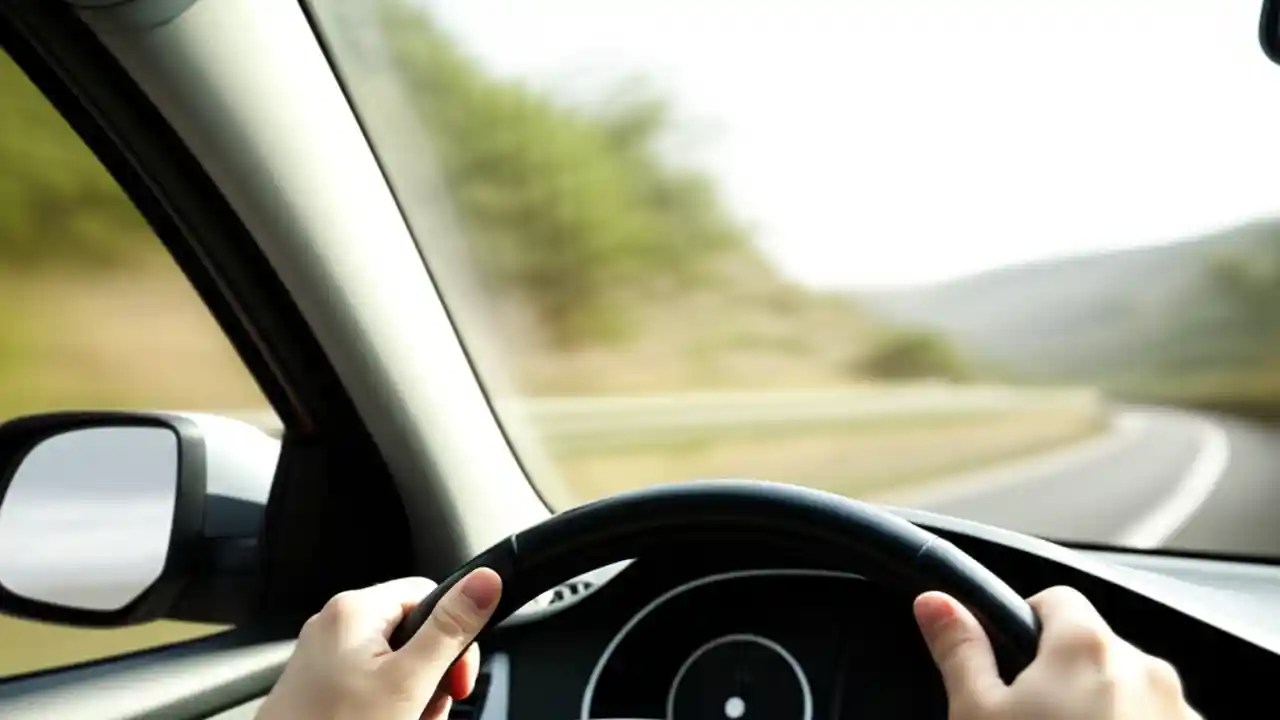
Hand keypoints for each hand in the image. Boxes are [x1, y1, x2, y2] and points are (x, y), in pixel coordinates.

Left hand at [256, 568, 502, 719]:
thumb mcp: (408, 682)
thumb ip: (449, 630)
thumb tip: (486, 580)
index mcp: (355, 609)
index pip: (429, 595)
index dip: (452, 636)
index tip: (457, 677)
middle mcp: (335, 625)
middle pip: (414, 635)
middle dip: (430, 678)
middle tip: (425, 710)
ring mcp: (324, 657)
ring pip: (395, 667)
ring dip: (411, 700)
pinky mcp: (320, 687)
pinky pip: (370, 686)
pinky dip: (386, 709)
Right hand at [913, 586, 1200, 718]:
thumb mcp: (978, 717)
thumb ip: (959, 652)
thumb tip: (936, 602)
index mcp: (1086, 646)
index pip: (1054, 600)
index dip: (1024, 626)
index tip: (1009, 666)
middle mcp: (1146, 670)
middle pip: (1094, 651)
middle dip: (1063, 680)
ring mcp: (1182, 715)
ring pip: (1129, 696)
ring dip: (1103, 714)